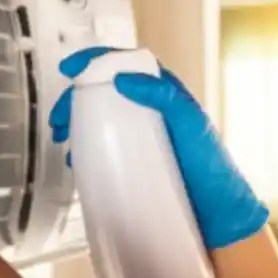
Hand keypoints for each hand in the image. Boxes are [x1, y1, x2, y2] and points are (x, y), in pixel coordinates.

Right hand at [48, 47, 267, 249]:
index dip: (94, 61)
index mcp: (162, 94)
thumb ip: (164, 97)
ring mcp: (141, 137)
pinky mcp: (134, 162)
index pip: (124, 64)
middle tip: (58, 117)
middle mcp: (149, 110)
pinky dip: (86, 148)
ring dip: (76, 123)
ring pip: (100, 119)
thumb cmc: (211, 168)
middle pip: (104, 92)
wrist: (218, 217)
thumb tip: (122, 79)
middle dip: (75, 98)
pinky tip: (76, 159)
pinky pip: (104, 148)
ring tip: (61, 138)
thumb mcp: (191, 124)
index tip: (69, 69)